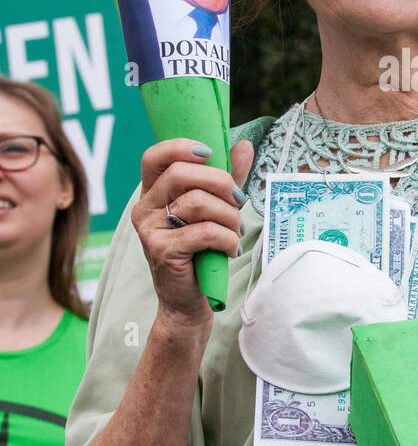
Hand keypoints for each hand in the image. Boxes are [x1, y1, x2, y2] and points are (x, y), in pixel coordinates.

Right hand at [132, 137, 253, 323]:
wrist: (188, 300)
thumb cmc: (202, 250)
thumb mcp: (215, 209)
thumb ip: (226, 177)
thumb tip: (243, 146)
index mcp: (153, 192)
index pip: (155, 156)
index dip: (181, 147)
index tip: (210, 152)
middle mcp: (144, 207)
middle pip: (180, 174)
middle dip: (220, 182)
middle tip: (238, 200)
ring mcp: (149, 229)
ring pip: (197, 202)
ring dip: (228, 215)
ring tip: (235, 231)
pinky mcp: (161, 250)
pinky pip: (204, 232)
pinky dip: (227, 238)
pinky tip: (231, 249)